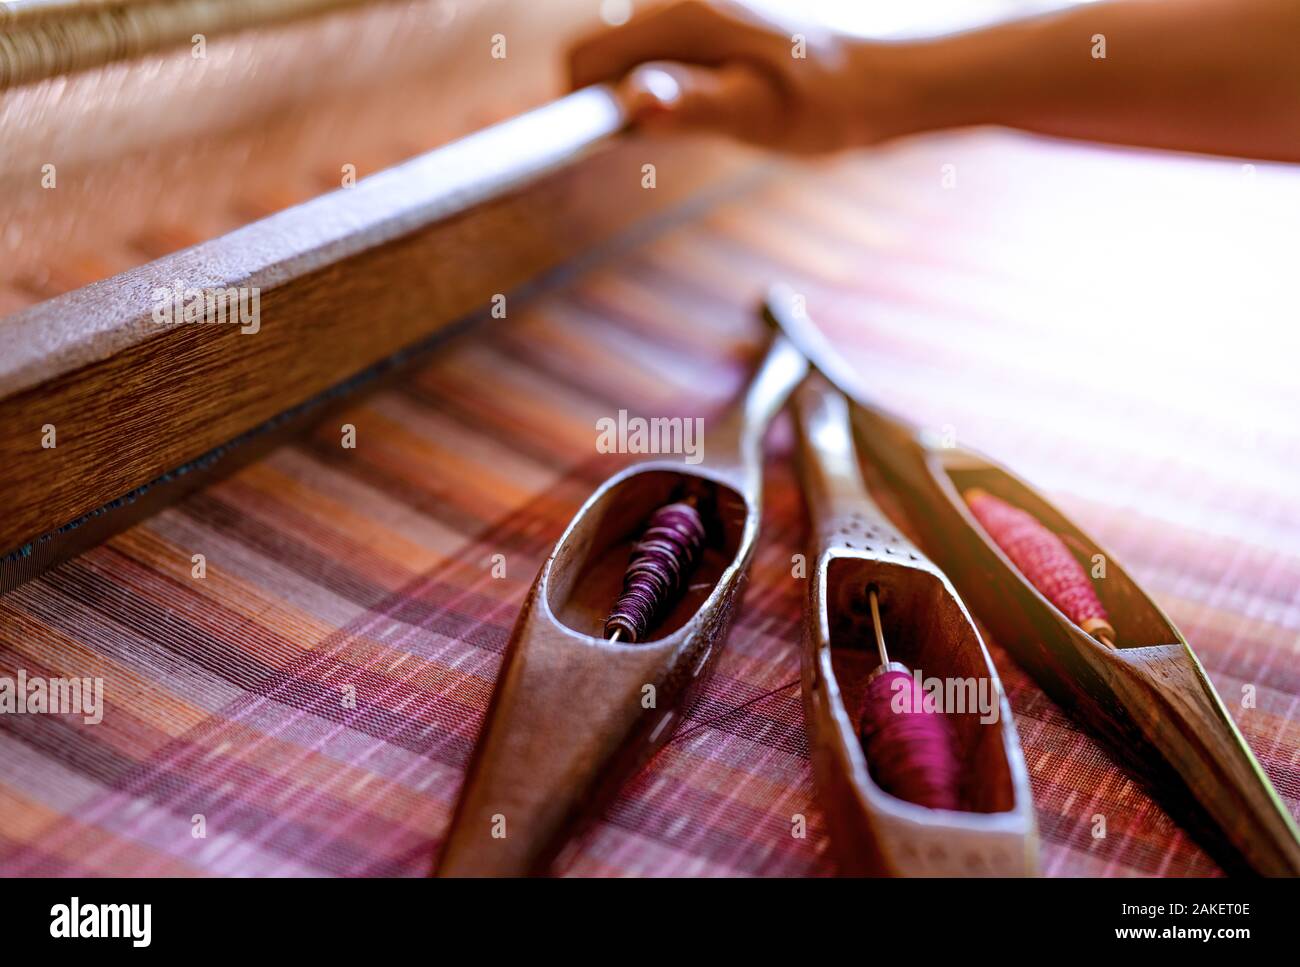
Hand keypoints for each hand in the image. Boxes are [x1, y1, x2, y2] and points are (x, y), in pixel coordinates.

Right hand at [567, 0, 920, 153]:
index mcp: (686, 15)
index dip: (574, 105)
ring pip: (633, 48)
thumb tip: (634, 103)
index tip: (591, 145)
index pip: (585, 57)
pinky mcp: (712, 13)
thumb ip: (694, 107)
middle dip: (614, 98)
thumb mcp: (761, 114)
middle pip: (603, 50)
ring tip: (709, 112)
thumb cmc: (830, 100)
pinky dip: (672, 76)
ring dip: (648, 89)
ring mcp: (698, 1)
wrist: (887, 73)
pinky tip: (723, 92)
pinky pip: (663, 46)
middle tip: (666, 140)